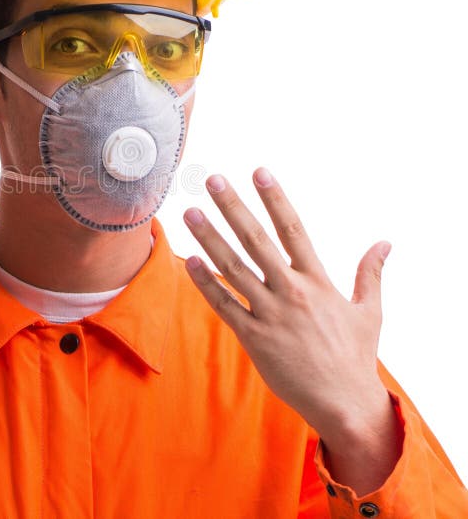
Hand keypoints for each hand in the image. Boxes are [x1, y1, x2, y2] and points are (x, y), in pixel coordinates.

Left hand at [182, 168, 398, 468]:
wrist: (344, 403)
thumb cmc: (355, 356)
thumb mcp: (370, 311)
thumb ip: (371, 274)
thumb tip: (385, 243)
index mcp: (318, 280)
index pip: (293, 229)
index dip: (275, 199)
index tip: (259, 172)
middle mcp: (292, 291)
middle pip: (256, 240)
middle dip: (233, 207)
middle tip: (212, 180)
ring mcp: (270, 314)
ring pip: (233, 267)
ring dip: (209, 238)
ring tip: (191, 213)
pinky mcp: (254, 338)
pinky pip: (224, 305)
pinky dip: (206, 283)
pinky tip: (189, 261)